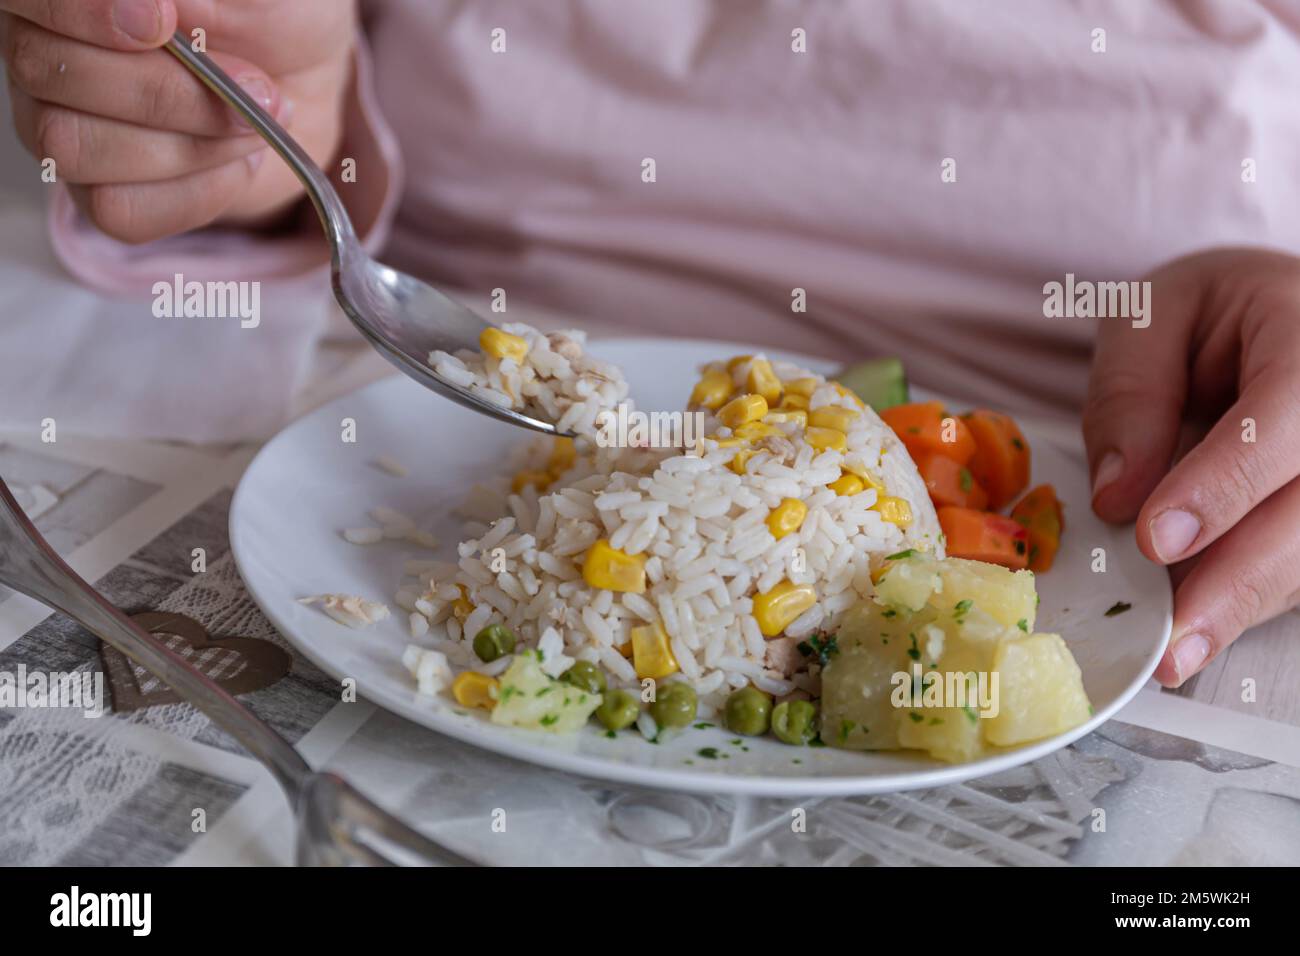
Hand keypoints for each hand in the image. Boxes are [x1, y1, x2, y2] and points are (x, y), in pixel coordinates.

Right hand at [1, 0, 355, 241]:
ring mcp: (58, 127)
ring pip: (75, 148)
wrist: (300, 85)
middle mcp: (41, 52)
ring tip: (254, 127)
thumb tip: (170, 11)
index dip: (83, 11)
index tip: (162, 23)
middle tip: (258, 90)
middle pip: (52, 75)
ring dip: (189, 145)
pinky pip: (118, 211)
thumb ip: (203, 1)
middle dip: (168, 92)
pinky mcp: (97, 195)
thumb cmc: (269, 21)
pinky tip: (236, 165)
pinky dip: (196, 193)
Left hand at [1084, 249, 1299, 685]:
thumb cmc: (1210, 312)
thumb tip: (1117, 497)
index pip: (1285, 415)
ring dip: (1248, 605)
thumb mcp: (1149, 316)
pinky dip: (1252, 599)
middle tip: (1172, 641)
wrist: (1278, 312)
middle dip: (1241, 579)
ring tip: (1177, 652)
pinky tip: (1200, 627)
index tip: (1155, 538)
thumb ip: (1131, 394)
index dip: (1225, 484)